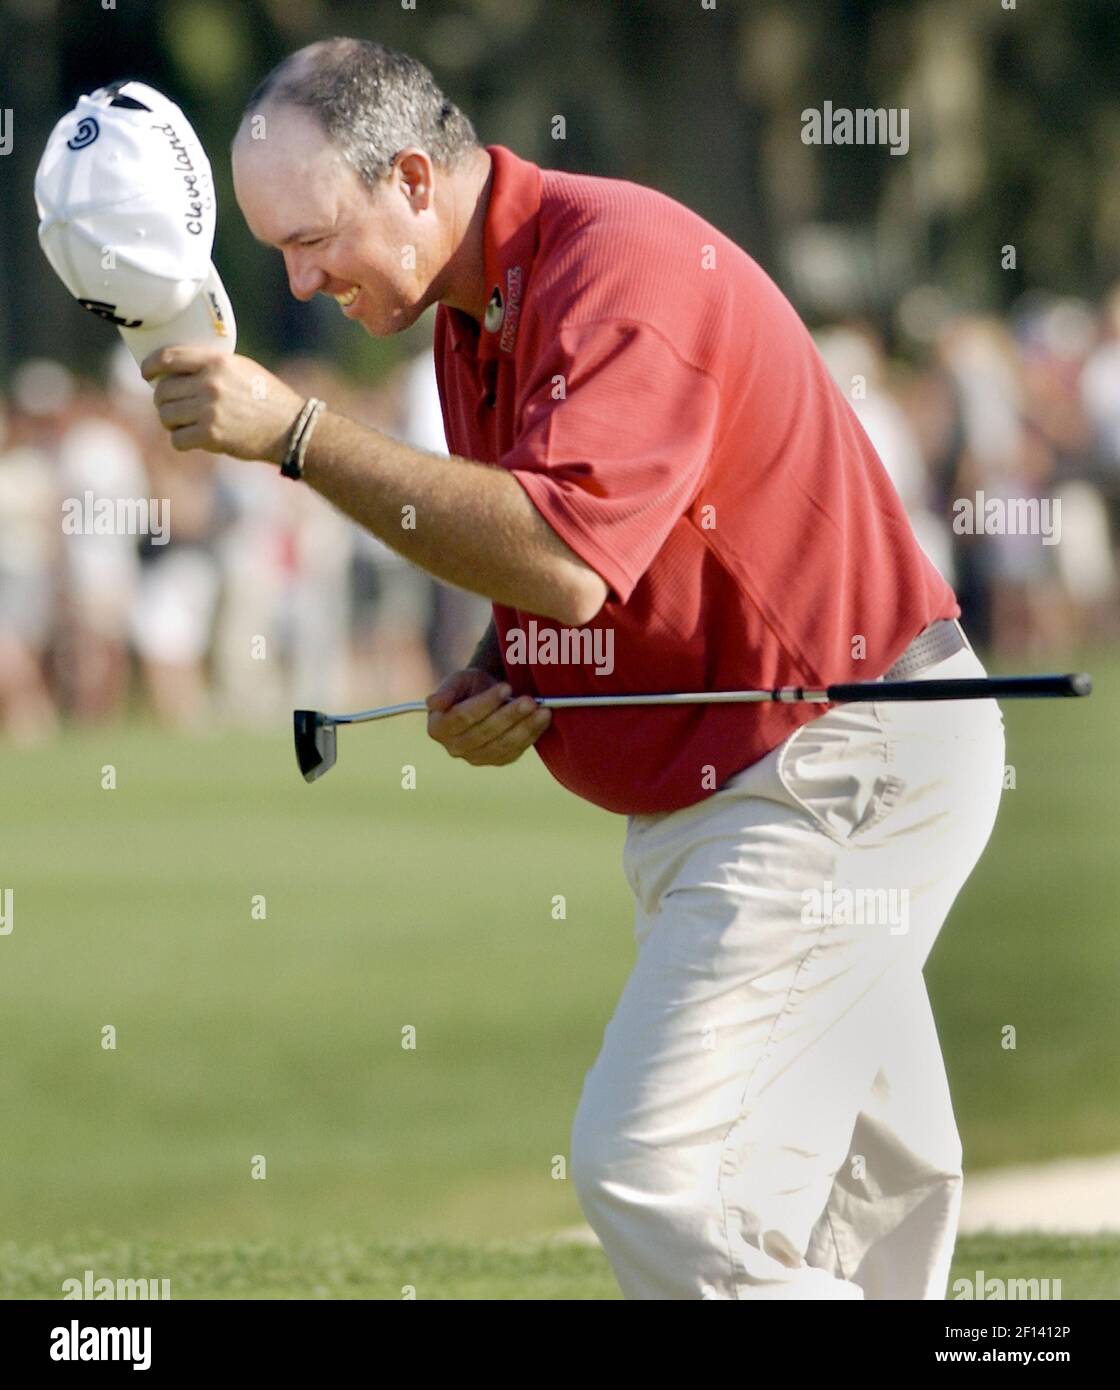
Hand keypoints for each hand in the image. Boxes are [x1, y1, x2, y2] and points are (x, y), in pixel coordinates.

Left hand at [141, 348, 305, 462]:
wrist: (290, 428)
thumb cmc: (267, 397)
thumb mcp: (241, 368)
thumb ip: (211, 366)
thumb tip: (176, 372)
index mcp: (216, 361)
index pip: (168, 358)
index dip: (150, 366)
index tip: (147, 374)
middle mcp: (210, 384)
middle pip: (163, 391)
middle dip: (164, 401)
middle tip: (174, 408)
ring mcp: (209, 410)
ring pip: (166, 415)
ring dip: (171, 422)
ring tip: (185, 424)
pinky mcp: (211, 436)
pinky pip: (177, 439)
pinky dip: (181, 441)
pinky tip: (193, 439)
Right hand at [425, 668, 551, 765]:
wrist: (488, 698)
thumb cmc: (470, 688)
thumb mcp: (459, 680)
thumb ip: (447, 690)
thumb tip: (432, 702)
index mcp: (438, 728)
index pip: (463, 716)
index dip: (485, 703)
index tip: (506, 687)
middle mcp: (454, 748)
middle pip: (484, 733)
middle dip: (509, 715)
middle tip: (530, 700)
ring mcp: (476, 758)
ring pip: (502, 744)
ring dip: (524, 727)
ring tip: (542, 710)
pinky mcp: (497, 761)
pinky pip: (515, 750)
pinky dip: (531, 735)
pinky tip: (543, 719)